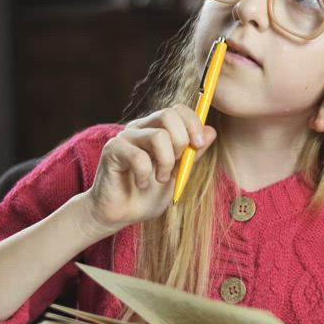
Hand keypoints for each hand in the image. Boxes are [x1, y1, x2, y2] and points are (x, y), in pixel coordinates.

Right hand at [84, 105, 215, 235]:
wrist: (121, 214)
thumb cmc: (149, 194)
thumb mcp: (179, 173)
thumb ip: (193, 153)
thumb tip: (211, 131)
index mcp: (157, 129)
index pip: (178, 110)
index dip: (193, 124)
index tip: (199, 145)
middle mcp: (141, 128)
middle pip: (169, 115)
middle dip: (181, 143)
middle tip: (175, 167)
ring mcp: (125, 137)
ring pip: (158, 136)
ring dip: (166, 163)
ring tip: (160, 179)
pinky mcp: (112, 150)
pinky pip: (138, 157)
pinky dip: (146, 175)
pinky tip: (142, 184)